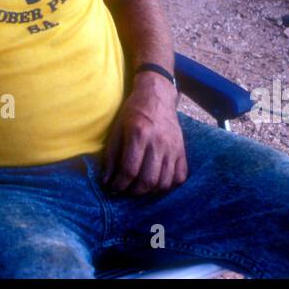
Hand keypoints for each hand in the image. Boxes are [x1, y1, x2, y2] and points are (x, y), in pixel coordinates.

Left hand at [102, 72, 186, 196]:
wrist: (157, 96)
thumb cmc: (133, 112)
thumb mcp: (117, 128)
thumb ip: (111, 156)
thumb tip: (106, 181)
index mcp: (139, 134)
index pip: (129, 170)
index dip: (119, 184)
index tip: (113, 187)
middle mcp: (158, 142)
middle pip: (148, 180)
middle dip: (134, 192)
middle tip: (125, 190)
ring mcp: (173, 147)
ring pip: (164, 182)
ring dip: (150, 191)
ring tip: (140, 187)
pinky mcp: (182, 150)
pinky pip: (180, 177)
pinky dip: (169, 185)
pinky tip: (157, 182)